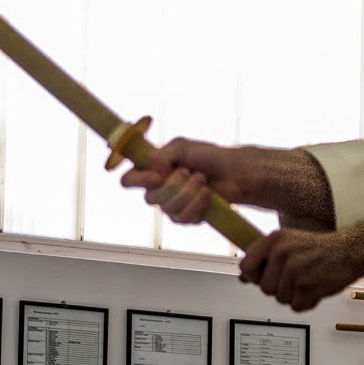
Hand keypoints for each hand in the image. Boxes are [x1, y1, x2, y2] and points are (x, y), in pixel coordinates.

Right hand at [120, 138, 244, 221]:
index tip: (157, 176)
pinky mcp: (186, 217)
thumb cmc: (209, 156)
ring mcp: (171, 206)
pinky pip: (183, 218)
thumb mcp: (183, 147)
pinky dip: (197, 204)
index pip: (128, 180)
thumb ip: (162, 154)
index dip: (137, 181)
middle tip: (190, 172)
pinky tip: (207, 194)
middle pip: (149, 199)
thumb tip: (153, 171)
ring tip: (202, 180)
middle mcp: (158, 190)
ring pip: (167, 209)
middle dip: (173, 185)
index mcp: (152, 170)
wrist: (234, 172)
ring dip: (189, 192)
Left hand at [237, 228, 363, 311]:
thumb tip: (243, 278)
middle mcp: (281, 253)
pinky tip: (314, 289)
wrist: (349, 251)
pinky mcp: (306, 286)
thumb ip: (264, 259)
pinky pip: (296, 306)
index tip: (264, 277)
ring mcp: (294, 270)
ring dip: (293, 295)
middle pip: (264, 288)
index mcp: (274, 240)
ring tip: (307, 281)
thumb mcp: (287, 243)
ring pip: (279, 299)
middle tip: (296, 277)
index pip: (245, 266)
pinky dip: (306, 303)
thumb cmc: (318, 249)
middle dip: (278, 288)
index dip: (253, 277)